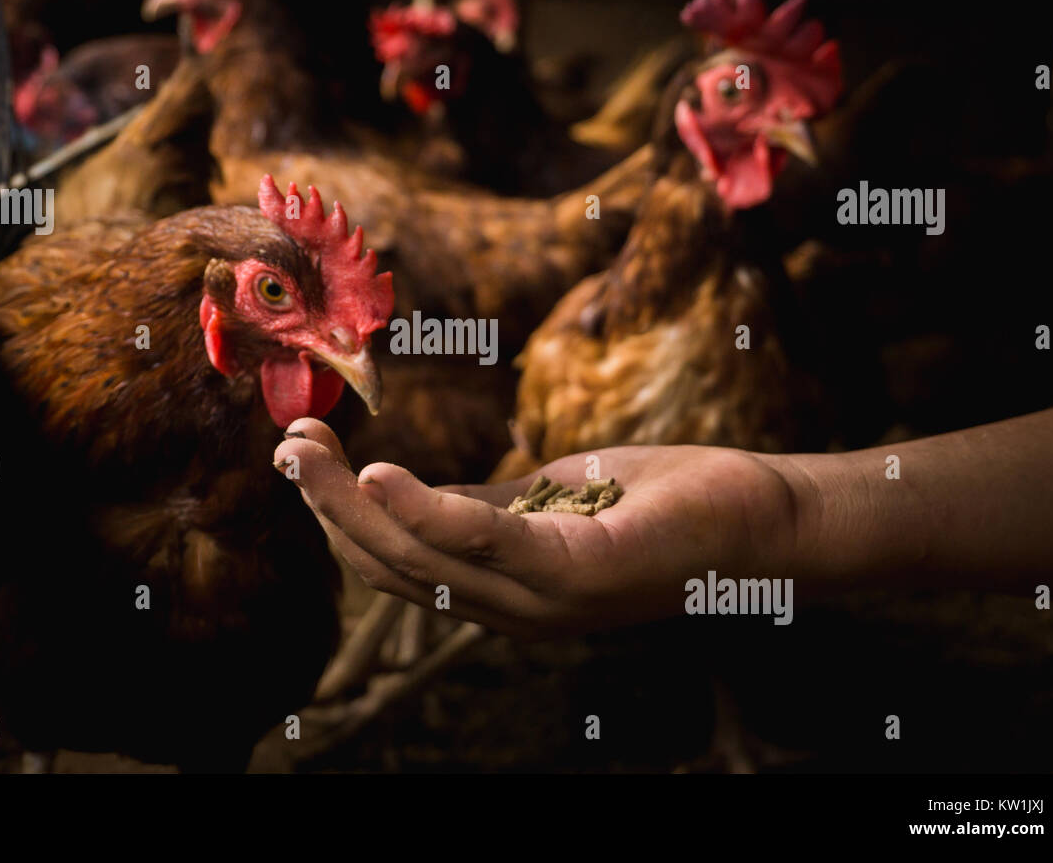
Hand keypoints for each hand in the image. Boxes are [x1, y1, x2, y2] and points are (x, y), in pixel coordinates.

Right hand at [274, 418, 806, 639]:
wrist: (766, 518)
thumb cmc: (662, 504)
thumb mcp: (555, 500)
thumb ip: (487, 505)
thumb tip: (411, 486)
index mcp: (503, 591)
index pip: (398, 565)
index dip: (340, 515)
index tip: (301, 450)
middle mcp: (514, 609)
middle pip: (394, 567)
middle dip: (329, 507)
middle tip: (285, 444)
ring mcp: (545, 599)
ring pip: (422, 558)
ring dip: (354, 505)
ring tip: (306, 448)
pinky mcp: (581, 571)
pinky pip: (486, 539)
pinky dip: (426, 510)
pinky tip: (379, 474)